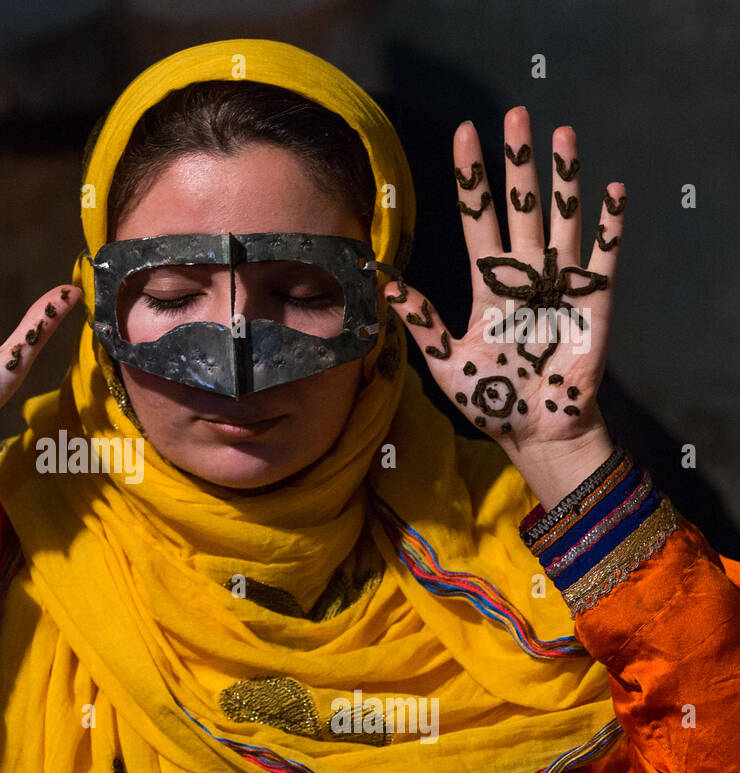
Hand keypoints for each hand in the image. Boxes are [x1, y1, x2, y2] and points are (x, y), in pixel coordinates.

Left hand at [385, 107, 623, 464]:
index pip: (477, 221)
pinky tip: (612, 192)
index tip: (465, 138)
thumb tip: (386, 284)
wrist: (535, 431)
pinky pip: (603, 258)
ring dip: (563, 179)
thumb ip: (421, 323)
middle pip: (520, 208)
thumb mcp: (447, 363)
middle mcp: (524, 275)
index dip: (472, 181)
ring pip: (561, 220)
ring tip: (562, 134)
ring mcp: (560, 285)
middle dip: (517, 163)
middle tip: (515, 114)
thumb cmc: (493, 399)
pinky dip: (609, 227)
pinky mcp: (592, 304)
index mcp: (488, 286)